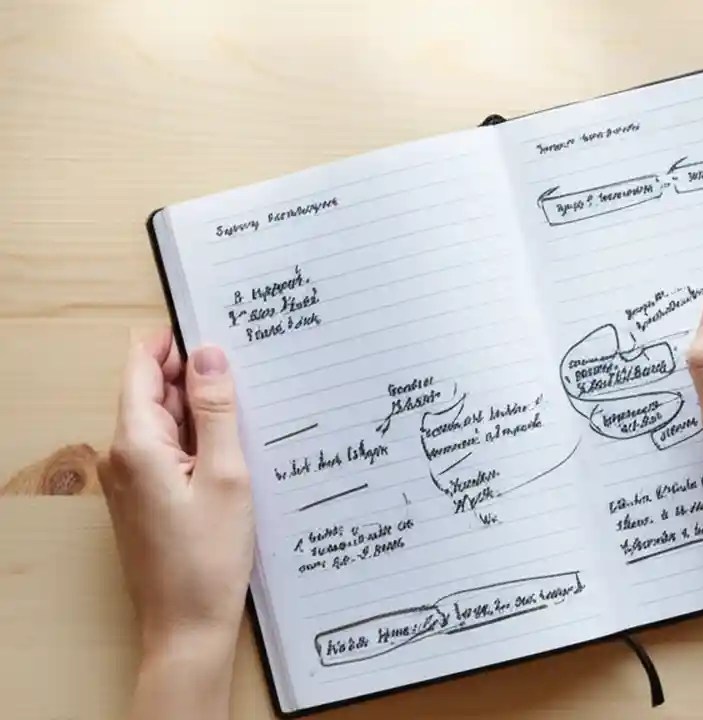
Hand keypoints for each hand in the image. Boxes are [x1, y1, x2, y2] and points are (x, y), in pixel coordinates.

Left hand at [105, 330, 252, 660]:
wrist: (186, 626)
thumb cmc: (208, 557)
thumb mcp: (226, 474)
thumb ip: (216, 410)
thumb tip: (209, 354)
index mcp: (135, 443)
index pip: (141, 366)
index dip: (174, 341)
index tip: (216, 327)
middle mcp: (123, 456)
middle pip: (153, 392)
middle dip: (195, 373)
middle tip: (249, 362)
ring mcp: (132, 479)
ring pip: (165, 421)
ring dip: (202, 408)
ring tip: (251, 401)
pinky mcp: (147, 498)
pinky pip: (170, 450)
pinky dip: (199, 438)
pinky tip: (236, 445)